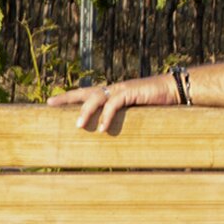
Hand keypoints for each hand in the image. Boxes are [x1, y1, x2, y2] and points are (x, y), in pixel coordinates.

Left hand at [48, 74, 176, 134]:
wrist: (174, 90)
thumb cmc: (155, 102)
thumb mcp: (135, 112)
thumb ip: (122, 119)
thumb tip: (109, 134)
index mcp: (112, 93)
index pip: (86, 94)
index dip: (70, 97)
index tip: (52, 101)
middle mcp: (113, 89)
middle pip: (85, 92)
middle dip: (67, 97)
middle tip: (50, 103)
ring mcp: (121, 89)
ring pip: (97, 97)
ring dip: (86, 111)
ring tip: (78, 125)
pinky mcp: (131, 92)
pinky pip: (115, 104)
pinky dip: (107, 115)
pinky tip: (103, 128)